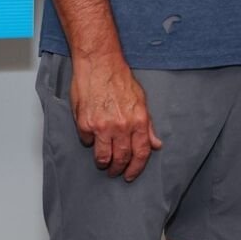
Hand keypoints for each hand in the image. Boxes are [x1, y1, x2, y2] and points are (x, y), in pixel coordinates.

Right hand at [69, 54, 162, 180]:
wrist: (99, 64)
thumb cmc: (119, 79)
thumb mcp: (141, 100)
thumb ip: (148, 125)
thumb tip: (155, 144)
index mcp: (138, 120)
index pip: (141, 153)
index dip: (136, 168)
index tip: (130, 175)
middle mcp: (121, 126)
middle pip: (121, 158)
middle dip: (118, 169)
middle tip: (115, 171)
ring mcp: (102, 127)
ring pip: (103, 157)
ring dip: (103, 163)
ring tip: (103, 161)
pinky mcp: (85, 124)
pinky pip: (86, 142)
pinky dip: (89, 142)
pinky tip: (91, 137)